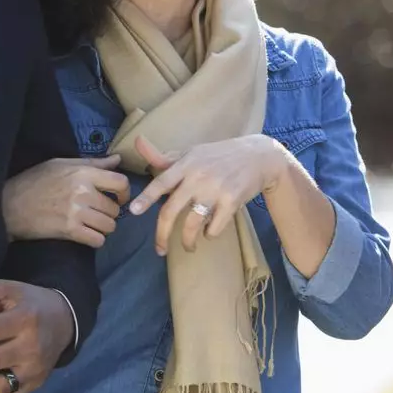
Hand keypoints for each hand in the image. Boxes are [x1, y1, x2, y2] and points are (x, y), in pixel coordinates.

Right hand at [2, 156, 128, 246]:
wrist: (9, 204)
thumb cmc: (35, 181)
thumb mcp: (61, 164)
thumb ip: (93, 163)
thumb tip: (117, 159)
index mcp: (83, 173)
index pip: (120, 182)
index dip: (124, 192)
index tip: (118, 198)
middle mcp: (83, 192)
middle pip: (115, 208)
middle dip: (110, 212)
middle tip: (98, 212)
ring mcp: (77, 213)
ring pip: (109, 226)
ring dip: (103, 227)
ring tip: (92, 223)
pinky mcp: (69, 231)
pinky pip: (97, 240)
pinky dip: (95, 240)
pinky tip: (86, 234)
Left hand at [124, 133, 286, 255]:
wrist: (259, 157)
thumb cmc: (220, 155)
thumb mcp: (193, 152)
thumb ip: (165, 157)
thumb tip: (138, 142)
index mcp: (186, 164)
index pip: (161, 182)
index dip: (146, 197)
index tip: (133, 211)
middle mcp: (198, 177)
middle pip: (171, 210)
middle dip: (162, 234)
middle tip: (159, 250)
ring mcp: (215, 190)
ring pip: (192, 224)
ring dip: (187, 241)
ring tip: (188, 247)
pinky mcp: (232, 201)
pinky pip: (213, 228)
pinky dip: (209, 234)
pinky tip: (209, 231)